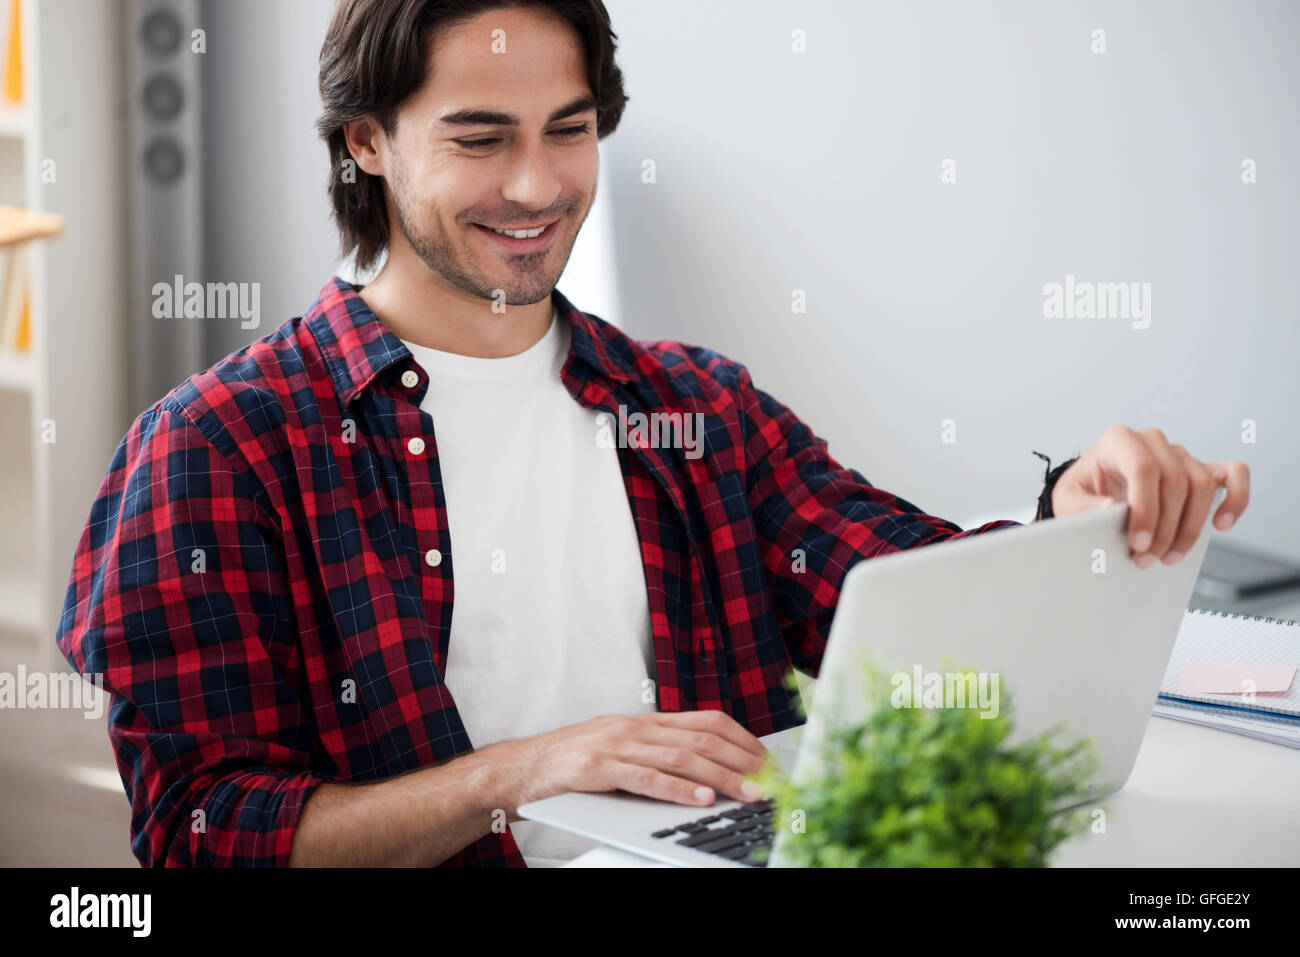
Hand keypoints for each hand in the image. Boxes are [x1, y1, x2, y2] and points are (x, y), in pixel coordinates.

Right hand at [512, 711, 772, 808]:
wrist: (521, 768)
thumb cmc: (575, 762)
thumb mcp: (624, 748)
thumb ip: (660, 752)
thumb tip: (710, 772)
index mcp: (646, 721)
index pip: (708, 722)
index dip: (743, 740)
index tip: (768, 761)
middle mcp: (636, 727)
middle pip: (703, 739)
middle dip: (742, 761)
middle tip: (770, 782)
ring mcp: (616, 744)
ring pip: (681, 757)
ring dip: (721, 777)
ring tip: (747, 793)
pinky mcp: (596, 767)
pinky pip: (645, 778)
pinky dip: (677, 790)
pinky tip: (700, 800)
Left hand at [1050, 426, 1249, 566]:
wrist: (1091, 492)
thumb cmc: (1082, 494)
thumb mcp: (1068, 502)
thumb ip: (1084, 507)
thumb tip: (1111, 510)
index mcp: (1119, 440)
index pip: (1144, 468)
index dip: (1146, 509)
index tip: (1139, 543)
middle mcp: (1152, 442)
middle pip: (1175, 481)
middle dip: (1165, 528)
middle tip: (1148, 559)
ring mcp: (1179, 454)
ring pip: (1202, 485)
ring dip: (1190, 527)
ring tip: (1170, 556)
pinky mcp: (1201, 469)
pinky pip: (1232, 474)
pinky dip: (1235, 498)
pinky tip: (1221, 525)